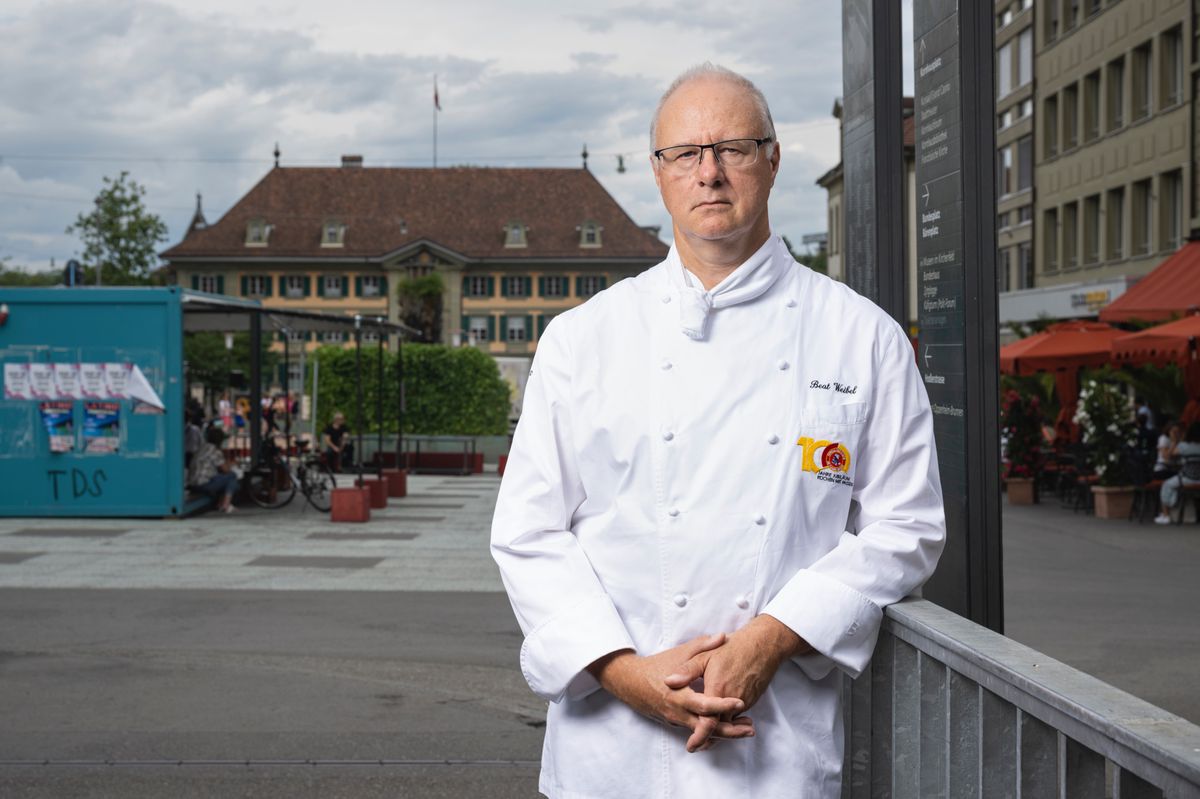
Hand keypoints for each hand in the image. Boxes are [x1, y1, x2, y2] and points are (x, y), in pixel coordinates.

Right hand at [587, 633, 754, 751]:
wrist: (629, 681)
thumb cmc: (656, 666)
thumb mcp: (679, 653)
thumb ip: (702, 645)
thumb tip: (723, 637)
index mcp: (679, 694)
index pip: (705, 705)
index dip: (723, 705)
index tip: (741, 703)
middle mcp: (678, 712)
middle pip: (707, 728)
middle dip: (730, 731)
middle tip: (750, 729)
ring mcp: (676, 720)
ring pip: (703, 733)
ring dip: (724, 734)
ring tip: (745, 730)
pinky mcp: (675, 723)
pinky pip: (695, 731)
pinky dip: (711, 732)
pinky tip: (727, 728)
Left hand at [664, 616, 810, 750]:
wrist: (763, 645)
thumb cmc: (732, 648)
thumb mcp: (705, 655)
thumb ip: (687, 671)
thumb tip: (668, 682)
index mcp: (717, 689)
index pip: (708, 722)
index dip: (699, 736)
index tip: (691, 746)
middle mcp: (731, 700)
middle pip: (719, 728)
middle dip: (708, 739)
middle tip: (696, 746)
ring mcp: (743, 701)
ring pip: (729, 723)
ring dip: (719, 731)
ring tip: (706, 737)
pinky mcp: (751, 700)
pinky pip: (737, 717)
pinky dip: (729, 722)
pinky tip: (721, 721)